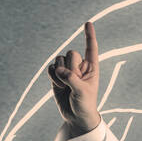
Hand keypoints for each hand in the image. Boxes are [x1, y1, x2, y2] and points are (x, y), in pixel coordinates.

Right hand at [48, 19, 101, 134]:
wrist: (76, 117)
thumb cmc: (85, 105)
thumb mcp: (82, 92)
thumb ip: (72, 79)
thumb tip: (58, 69)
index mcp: (91, 67)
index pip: (91, 48)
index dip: (89, 36)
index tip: (88, 23)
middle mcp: (79, 66)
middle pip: (70, 53)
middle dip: (70, 68)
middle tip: (74, 83)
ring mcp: (67, 70)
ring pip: (58, 59)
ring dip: (60, 73)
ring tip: (66, 87)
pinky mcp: (57, 76)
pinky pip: (50, 68)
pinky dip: (52, 76)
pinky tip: (58, 86)